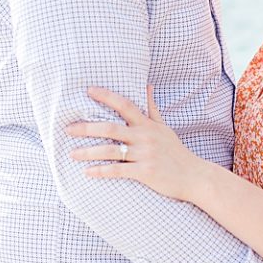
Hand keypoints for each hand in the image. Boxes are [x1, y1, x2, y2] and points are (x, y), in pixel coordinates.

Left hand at [65, 86, 208, 202]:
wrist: (194, 176)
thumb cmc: (176, 152)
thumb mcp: (165, 128)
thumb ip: (152, 109)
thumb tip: (147, 86)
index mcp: (148, 124)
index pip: (125, 104)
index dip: (106, 96)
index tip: (88, 91)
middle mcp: (145, 136)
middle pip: (110, 127)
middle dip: (87, 127)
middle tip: (68, 129)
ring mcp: (145, 154)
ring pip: (111, 150)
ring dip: (88, 152)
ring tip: (72, 154)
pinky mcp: (145, 172)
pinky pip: (118, 170)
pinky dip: (101, 171)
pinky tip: (87, 172)